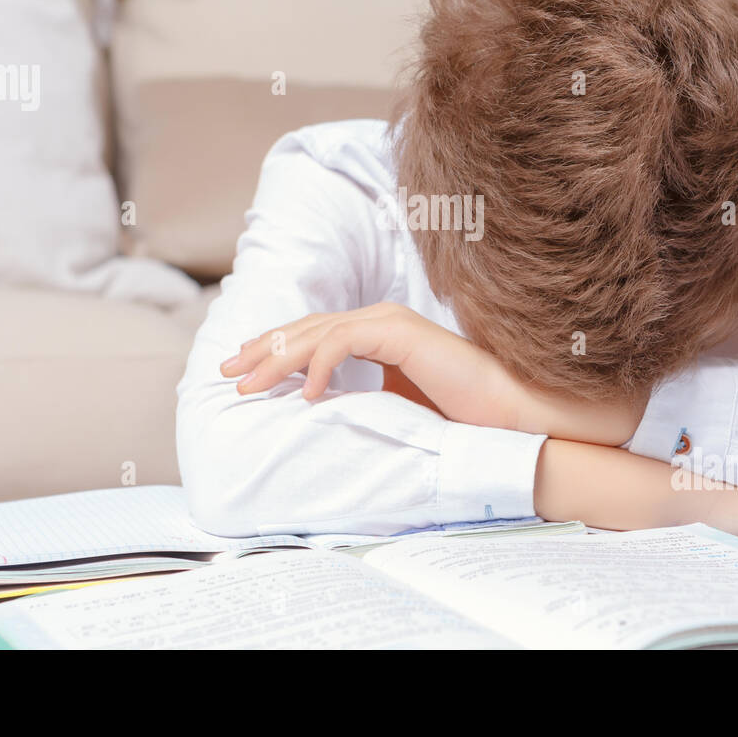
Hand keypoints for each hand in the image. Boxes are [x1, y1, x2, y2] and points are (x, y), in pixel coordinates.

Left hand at [219, 303, 643, 445]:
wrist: (511, 414)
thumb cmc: (461, 416)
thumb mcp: (394, 406)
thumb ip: (359, 397)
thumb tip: (313, 411)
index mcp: (379, 334)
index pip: (313, 335)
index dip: (273, 350)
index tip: (240, 370)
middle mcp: (381, 320)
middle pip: (306, 327)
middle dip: (262, 349)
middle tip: (227, 372)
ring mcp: (392, 323)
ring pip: (318, 332)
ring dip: (278, 359)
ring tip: (250, 386)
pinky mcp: (403, 333)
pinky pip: (347, 342)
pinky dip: (320, 365)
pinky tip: (306, 395)